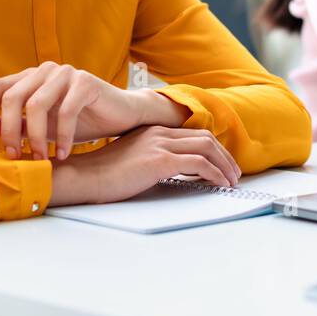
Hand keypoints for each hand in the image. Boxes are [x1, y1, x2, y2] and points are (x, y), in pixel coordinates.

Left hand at [0, 62, 188, 159]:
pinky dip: (61, 137)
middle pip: (13, 96)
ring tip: (40, 159)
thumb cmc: (82, 121)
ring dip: (35, 137)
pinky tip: (62, 153)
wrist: (121, 116)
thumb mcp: (45, 127)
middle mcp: (46, 70)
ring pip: (37, 104)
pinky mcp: (86, 82)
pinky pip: (66, 111)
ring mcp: (66, 73)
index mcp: (32, 77)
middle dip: (10, 131)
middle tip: (15, 156)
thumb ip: (20, 125)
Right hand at [48, 125, 241, 205]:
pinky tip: (220, 184)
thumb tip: (173, 173)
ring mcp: (160, 144)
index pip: (193, 134)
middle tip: (234, 173)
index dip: (214, 148)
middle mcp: (159, 133)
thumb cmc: (102, 175)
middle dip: (225, 156)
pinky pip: (199, 164)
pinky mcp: (160, 160)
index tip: (223, 163)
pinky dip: (215, 173)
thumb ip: (152, 160)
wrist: (83, 178)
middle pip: (205, 138)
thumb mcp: (132, 161)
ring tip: (232, 181)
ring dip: (224, 166)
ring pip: (207, 148)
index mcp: (152, 131)